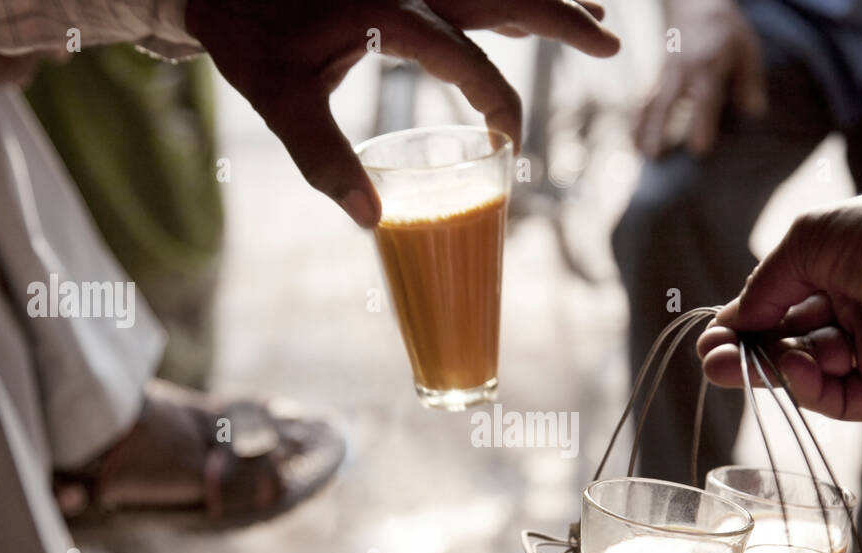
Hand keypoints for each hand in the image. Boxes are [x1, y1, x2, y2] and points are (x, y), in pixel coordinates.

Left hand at [185, 0, 619, 226]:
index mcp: (389, 12)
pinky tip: (523, 15)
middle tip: (612, 42)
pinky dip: (505, 1)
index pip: (466, 62)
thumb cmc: (249, 37)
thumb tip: (370, 221)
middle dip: (563, 18)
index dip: (497, 103)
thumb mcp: (280, 103)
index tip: (510, 140)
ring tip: (599, 15)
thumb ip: (325, 159)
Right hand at [634, 0, 764, 157]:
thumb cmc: (728, 35)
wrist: (698, 8)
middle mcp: (682, 70)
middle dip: (658, 129)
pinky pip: (644, 101)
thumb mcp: (747, 50)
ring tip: (641, 156)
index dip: (700, 122)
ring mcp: (666, 74)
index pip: (704, 97)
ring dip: (642, 129)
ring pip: (649, 102)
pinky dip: (638, 122)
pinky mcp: (658, 78)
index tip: (698, 150)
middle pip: (666, 101)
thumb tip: (755, 111)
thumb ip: (749, 81)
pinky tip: (634, 144)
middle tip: (653, 157)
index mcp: (707, 65)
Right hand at [697, 189, 861, 421]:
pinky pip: (838, 397)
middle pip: (790, 338)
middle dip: (746, 350)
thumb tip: (738, 318)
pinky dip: (809, 387)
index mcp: (849, 266)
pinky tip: (796, 368)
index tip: (711, 337)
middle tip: (709, 362)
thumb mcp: (809, 239)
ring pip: (807, 369)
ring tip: (734, 365)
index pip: (786, 299)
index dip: (746, 318)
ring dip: (772, 367)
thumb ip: (767, 282)